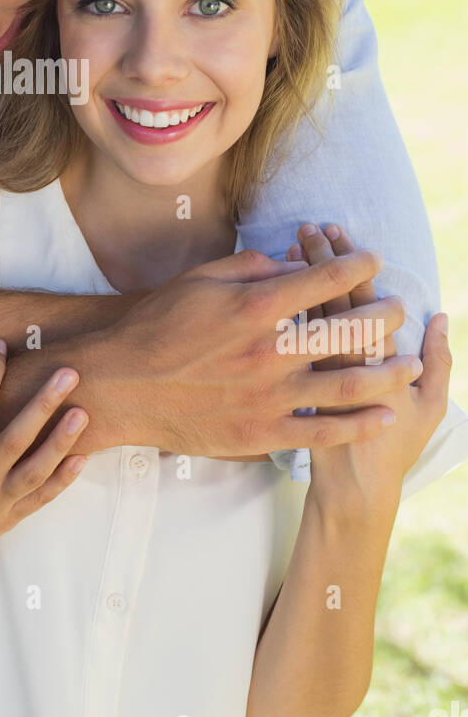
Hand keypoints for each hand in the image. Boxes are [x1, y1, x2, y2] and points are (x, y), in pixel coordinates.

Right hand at [107, 246, 418, 455]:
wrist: (122, 385)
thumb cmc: (159, 325)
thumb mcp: (201, 279)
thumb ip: (252, 267)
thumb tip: (293, 262)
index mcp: (256, 305)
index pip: (325, 279)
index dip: (358, 266)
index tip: (373, 260)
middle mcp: (270, 350)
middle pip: (349, 331)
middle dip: (384, 317)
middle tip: (398, 309)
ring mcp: (269, 396)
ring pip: (350, 385)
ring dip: (389, 372)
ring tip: (411, 364)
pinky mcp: (262, 433)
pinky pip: (324, 431)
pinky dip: (361, 423)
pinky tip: (384, 414)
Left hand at [287, 224, 451, 506]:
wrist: (352, 491)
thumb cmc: (396, 449)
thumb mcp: (430, 409)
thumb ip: (440, 362)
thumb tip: (442, 318)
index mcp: (380, 365)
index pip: (362, 300)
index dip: (350, 264)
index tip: (339, 232)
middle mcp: (344, 368)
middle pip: (329, 300)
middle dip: (320, 260)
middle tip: (309, 226)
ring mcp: (314, 381)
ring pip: (303, 318)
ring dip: (297, 280)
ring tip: (289, 245)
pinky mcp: (291, 391)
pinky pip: (283, 346)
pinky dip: (281, 314)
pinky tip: (274, 289)